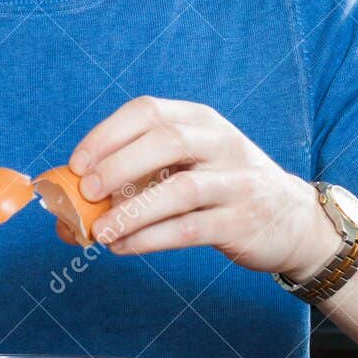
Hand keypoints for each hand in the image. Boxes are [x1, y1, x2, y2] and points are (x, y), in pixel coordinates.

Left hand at [67, 97, 338, 278]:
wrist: (292, 220)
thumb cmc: (220, 189)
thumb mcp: (186, 168)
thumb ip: (132, 182)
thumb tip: (65, 218)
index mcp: (201, 120)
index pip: (148, 111)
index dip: (106, 135)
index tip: (76, 165)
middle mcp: (221, 143)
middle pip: (166, 141)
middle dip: (119, 165)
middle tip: (87, 192)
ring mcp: (236, 182)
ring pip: (181, 189)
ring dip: (132, 211)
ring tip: (99, 232)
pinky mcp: (241, 222)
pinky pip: (190, 229)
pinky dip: (151, 238)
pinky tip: (123, 247)